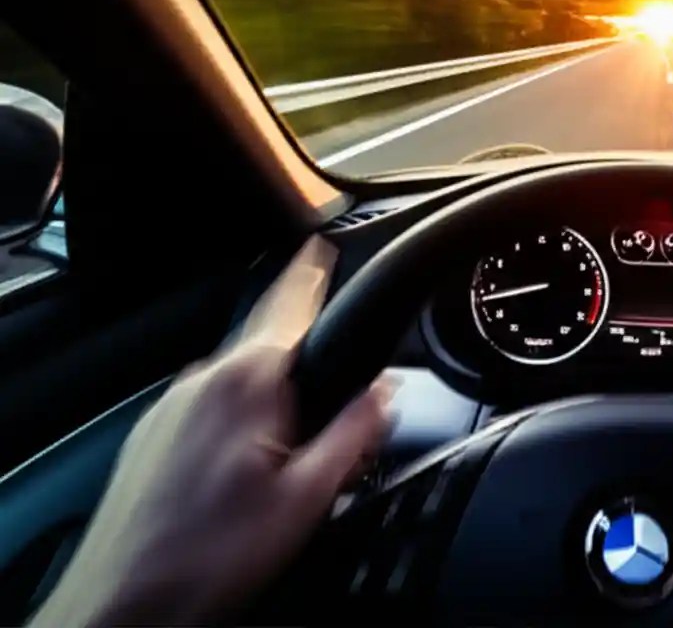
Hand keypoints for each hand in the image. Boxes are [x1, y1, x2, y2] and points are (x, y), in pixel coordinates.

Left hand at [31, 237, 394, 627]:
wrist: (124, 601)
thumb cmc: (209, 557)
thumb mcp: (307, 499)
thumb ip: (355, 433)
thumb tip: (386, 392)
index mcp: (245, 383)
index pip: (288, 302)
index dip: (312, 270)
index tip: (323, 243)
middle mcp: (201, 382)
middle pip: (269, 350)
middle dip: (304, 375)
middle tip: (326, 427)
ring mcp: (169, 408)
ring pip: (240, 387)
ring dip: (270, 410)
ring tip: (280, 476)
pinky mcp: (151, 435)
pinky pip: (210, 412)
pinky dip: (236, 432)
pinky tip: (241, 484)